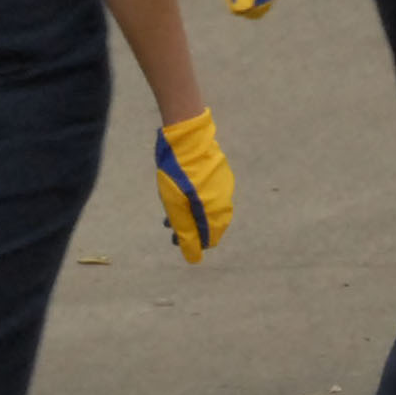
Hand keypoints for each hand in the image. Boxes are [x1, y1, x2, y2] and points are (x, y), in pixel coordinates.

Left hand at [155, 110, 233, 262]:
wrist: (186, 136)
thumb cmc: (178, 174)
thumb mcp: (176, 207)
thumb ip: (186, 233)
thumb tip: (194, 258)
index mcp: (216, 212)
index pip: (210, 239)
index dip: (194, 244)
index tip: (177, 240)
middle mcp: (224, 200)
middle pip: (210, 224)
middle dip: (191, 228)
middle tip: (170, 225)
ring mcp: (223, 185)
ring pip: (208, 207)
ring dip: (191, 213)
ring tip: (171, 210)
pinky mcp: (219, 172)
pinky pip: (209, 192)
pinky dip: (195, 198)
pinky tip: (181, 193)